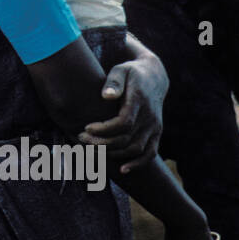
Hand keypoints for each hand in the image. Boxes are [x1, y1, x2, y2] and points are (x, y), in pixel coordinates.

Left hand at [78, 34, 165, 172]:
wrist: (154, 77)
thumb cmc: (130, 73)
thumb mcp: (121, 70)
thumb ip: (114, 81)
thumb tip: (107, 95)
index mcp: (140, 101)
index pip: (123, 123)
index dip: (104, 129)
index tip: (86, 127)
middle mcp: (150, 116)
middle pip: (126, 139)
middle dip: (102, 143)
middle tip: (81, 139)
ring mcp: (155, 126)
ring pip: (136, 148)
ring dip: (113, 153)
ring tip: (92, 150)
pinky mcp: (156, 133)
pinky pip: (150, 153)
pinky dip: (138, 163)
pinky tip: (122, 170)